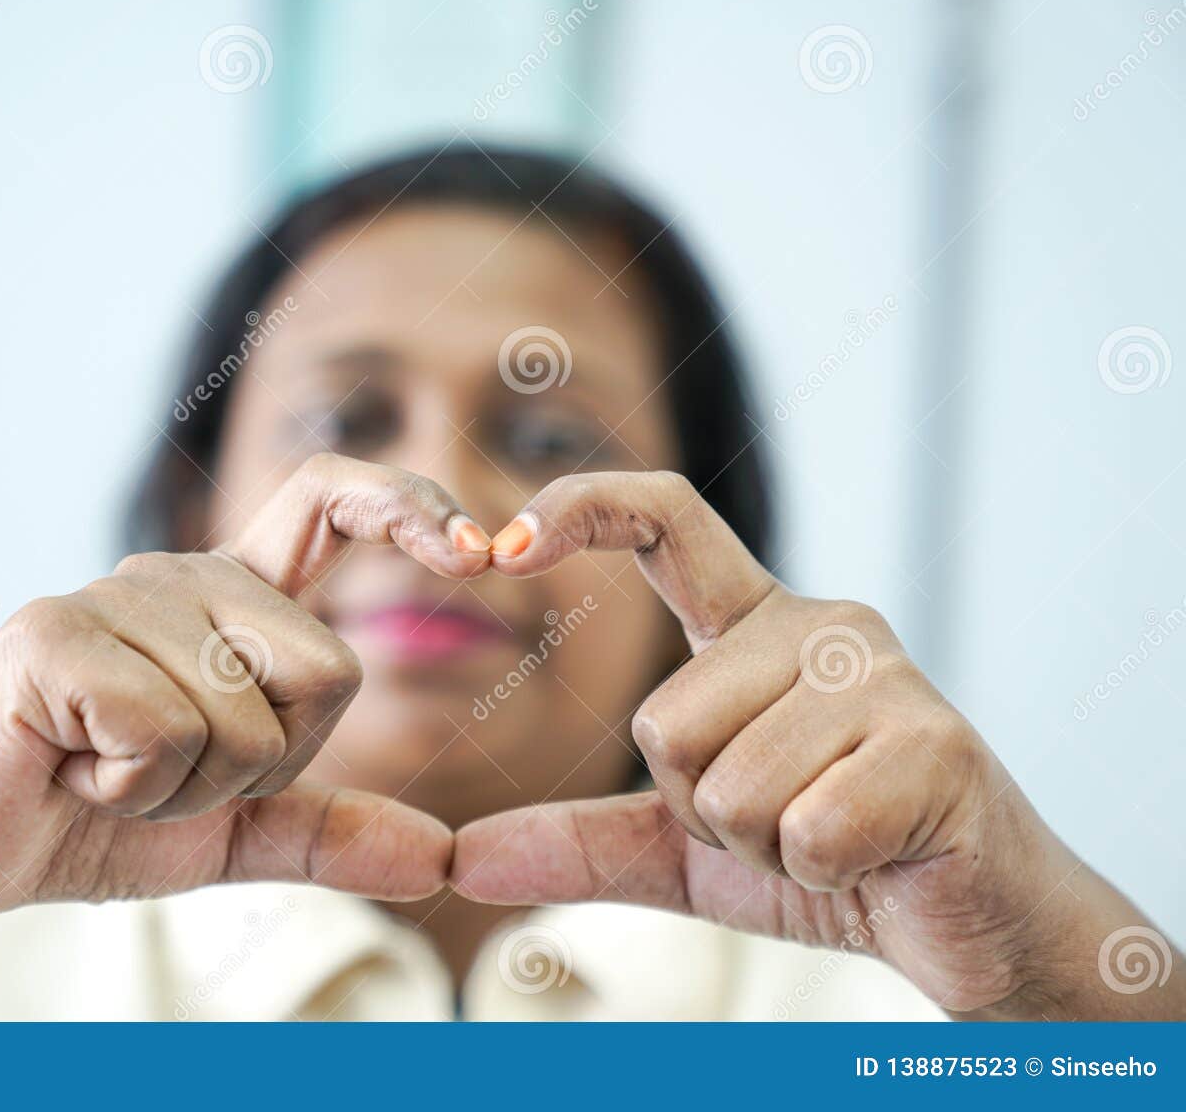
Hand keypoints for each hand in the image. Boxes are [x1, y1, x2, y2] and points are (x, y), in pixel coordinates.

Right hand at [0, 453, 489, 929]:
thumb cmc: (84, 817)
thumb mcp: (226, 832)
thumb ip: (326, 830)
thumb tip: (440, 857)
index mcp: (227, 599)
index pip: (331, 501)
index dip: (409, 505)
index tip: (480, 549)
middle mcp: (180, 575)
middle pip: (328, 670)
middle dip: (266, 765)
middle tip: (164, 772)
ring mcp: (115, 596)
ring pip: (248, 720)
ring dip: (186, 791)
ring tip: (103, 772)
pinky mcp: (53, 636)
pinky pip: (167, 736)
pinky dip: (130, 791)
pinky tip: (68, 771)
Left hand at [453, 471, 1182, 1018]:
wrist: (970, 922)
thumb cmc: (831, 860)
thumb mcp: (685, 848)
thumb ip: (579, 839)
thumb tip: (461, 858)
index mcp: (755, 626)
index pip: (663, 519)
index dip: (578, 508)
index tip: (501, 545)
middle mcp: (818, 626)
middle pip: (664, 725)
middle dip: (704, 812)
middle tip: (788, 822)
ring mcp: (882, 676)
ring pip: (727, 785)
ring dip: (765, 847)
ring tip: (836, 836)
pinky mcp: (935, 744)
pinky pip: (802, 831)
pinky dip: (822, 873)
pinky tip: (878, 856)